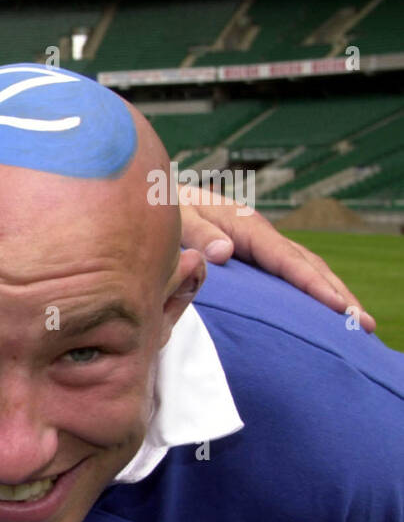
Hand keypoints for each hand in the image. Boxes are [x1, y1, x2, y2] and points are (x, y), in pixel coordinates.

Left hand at [177, 184, 375, 332]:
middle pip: (308, 265)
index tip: (339, 306)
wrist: (155, 196)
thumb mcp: (177, 217)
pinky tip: (318, 313)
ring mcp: (257, 245)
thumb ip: (197, 234)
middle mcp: (258, 235)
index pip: (287, 260)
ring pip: (303, 268)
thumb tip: (226, 252)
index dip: (314, 284)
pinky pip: (287, 273)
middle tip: (365, 324)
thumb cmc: (165, 208)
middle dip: (337, 294)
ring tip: (357, 324)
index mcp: (245, 226)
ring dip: (331, 294)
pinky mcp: (250, 254)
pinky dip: (309, 291)